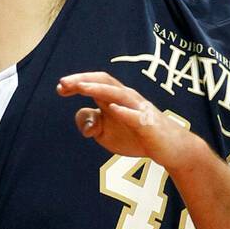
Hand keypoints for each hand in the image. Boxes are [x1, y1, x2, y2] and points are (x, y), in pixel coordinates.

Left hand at [57, 71, 197, 171]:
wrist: (170, 148)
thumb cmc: (137, 135)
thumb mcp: (106, 134)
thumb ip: (90, 123)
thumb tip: (80, 118)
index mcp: (116, 98)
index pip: (96, 82)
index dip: (77, 83)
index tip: (59, 88)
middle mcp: (127, 98)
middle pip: (104, 81)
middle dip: (83, 80)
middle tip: (63, 83)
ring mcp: (139, 109)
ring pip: (117, 94)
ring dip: (98, 89)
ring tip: (81, 87)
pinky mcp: (148, 125)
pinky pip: (136, 116)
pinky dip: (124, 111)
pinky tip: (113, 109)